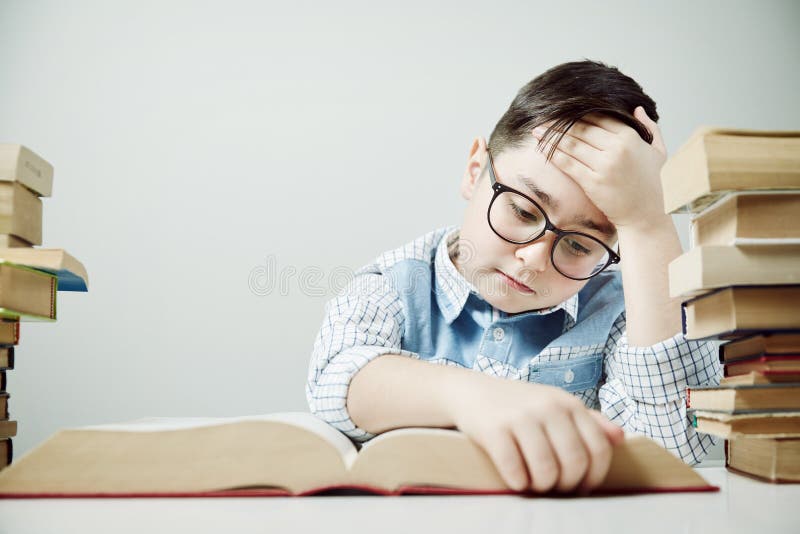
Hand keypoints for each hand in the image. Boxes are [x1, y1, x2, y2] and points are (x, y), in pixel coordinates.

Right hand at [444, 372, 624, 493]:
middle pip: (575, 464)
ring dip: (541, 487)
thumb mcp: (556, 404)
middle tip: (555, 488)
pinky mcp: (494, 429)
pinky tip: (515, 478)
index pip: (599, 448)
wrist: (471, 391)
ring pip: (546, 471)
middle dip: (566, 485)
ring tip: (534, 483)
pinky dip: (517, 482)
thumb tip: (620, 438)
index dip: (595, 475)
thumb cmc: (518, 404)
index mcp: (568, 403)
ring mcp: (521, 417)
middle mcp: (548, 408)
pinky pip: (515, 471)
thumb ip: (589, 420)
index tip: (581, 486)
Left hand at [532, 107, 667, 227]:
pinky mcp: (592, 181)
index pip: (598, 117)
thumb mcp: (658, 152)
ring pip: (571, 144)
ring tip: (537, 131)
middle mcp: (617, 148)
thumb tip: (636, 109)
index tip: (564, 112)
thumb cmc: (650, 183)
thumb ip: (650, 128)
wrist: (644, 215)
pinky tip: (542, 148)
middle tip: (543, 119)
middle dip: (559, 123)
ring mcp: (604, 165)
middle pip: (581, 128)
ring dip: (551, 136)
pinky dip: (553, 154)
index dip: (578, 114)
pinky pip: (568, 163)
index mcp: (630, 137)